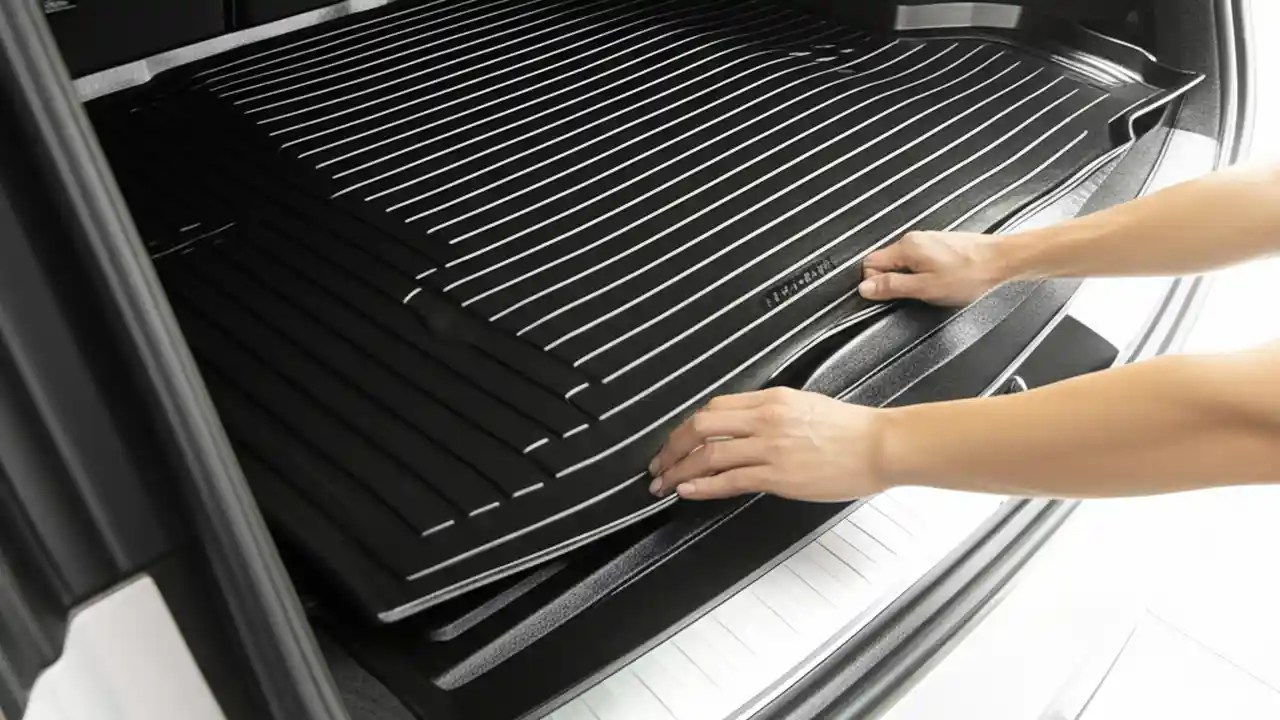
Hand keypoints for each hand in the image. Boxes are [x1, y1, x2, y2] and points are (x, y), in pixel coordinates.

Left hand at [647, 387, 887, 501]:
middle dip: (670, 446)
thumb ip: (773, 413)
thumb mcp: (806, 405)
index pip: (715, 407)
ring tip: (663, 483)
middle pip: (700, 426)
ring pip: (708, 453)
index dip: (687, 426)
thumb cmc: (852, 430)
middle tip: (657, 464)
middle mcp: (766, 418)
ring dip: (678, 470)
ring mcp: (770, 447)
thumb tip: (746, 427)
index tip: (676, 441)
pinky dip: (702, 485)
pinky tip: (687, 489)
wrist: (881, 445)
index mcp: (772, 399)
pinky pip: (729, 480)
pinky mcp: (778, 475)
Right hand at [859, 231, 1009, 306]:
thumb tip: (865, 288)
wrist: (1003, 261)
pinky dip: (925, 273)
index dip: (876, 283)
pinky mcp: (941, 245)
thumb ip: (892, 287)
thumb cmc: (970, 274)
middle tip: (916, 293)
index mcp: (906, 247)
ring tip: (933, 287)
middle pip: (886, 262)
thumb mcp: (925, 288)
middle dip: (895, 281)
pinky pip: (920, 260)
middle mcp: (915, 239)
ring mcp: (928, 240)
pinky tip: (943, 281)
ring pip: (904, 262)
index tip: (891, 295)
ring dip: (912, 278)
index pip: (869, 264)